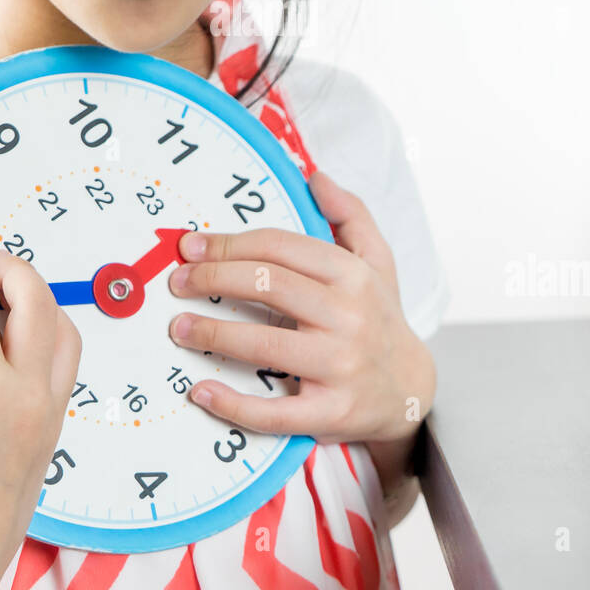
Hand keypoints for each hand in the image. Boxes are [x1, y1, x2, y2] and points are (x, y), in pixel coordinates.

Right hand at [0, 250, 81, 589]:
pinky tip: (26, 349)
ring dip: (47, 305)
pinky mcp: (52, 439)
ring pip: (67, 336)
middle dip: (15, 272)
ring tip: (17, 297)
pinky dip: (55, 345)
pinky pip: (67, 373)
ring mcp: (43, 416)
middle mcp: (21, 395)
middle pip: (38, 304)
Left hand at [167, 168, 434, 447]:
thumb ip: (350, 214)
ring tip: (179, 327)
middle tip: (178, 281)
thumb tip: (316, 177)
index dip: (230, 244)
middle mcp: (349, 316)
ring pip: (266, 344)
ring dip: (213, 333)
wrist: (411, 388)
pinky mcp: (332, 412)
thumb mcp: (377, 260)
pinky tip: (202, 391)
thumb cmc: (380, 317)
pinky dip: (235, 403)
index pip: (281, 248)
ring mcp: (341, 366)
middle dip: (214, 279)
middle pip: (269, 286)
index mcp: (352, 275)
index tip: (192, 247)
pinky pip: (275, 411)